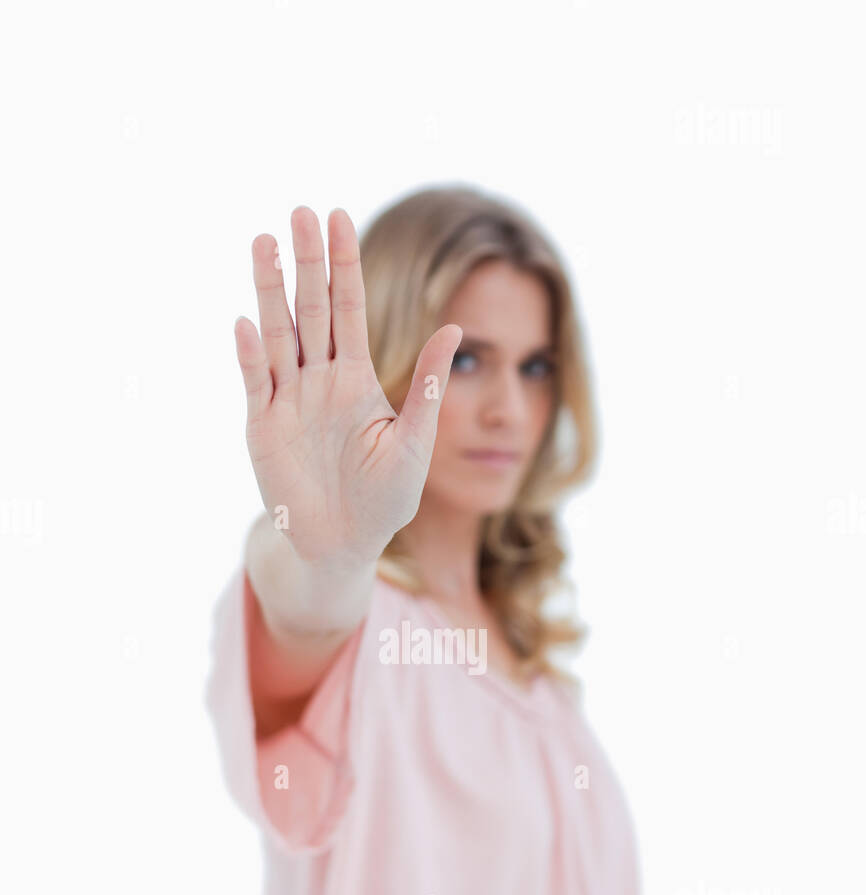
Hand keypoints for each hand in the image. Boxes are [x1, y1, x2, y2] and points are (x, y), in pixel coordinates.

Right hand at [234, 206, 461, 568]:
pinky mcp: (263, 428)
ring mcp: (287, 400)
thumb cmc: (385, 498)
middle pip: (310, 309)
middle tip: (299, 213)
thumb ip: (426, 387)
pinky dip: (250, 356)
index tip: (338, 218)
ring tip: (263, 243)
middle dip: (305, 263)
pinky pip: (255, 384)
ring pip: (278, 335)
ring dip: (270, 292)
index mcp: (355, 378)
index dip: (343, 265)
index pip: (348, 309)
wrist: (344, 543)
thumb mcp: (414, 442)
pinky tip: (245, 323)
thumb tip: (454, 330)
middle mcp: (318, 379)